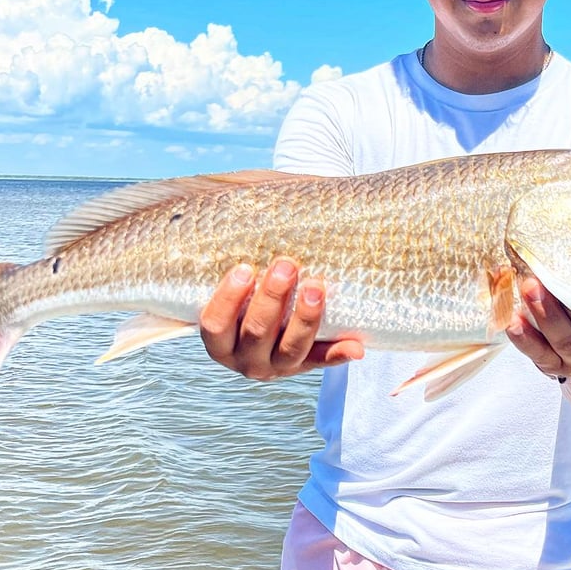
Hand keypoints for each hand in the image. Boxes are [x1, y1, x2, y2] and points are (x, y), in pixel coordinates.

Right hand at [199, 257, 364, 379]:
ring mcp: (277, 366)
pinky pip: (323, 363)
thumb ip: (228, 256)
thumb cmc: (247, 290)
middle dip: (272, 298)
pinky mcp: (305, 366)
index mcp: (219, 342)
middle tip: (287, 265)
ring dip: (305, 319)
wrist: (269, 322)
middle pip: (255, 333)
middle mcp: (245, 359)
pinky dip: (338, 355)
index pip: (215, 325)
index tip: (245, 269)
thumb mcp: (231, 282)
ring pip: (290, 349)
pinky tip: (355, 345)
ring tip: (316, 287)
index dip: (228, 299)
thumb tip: (235, 203)